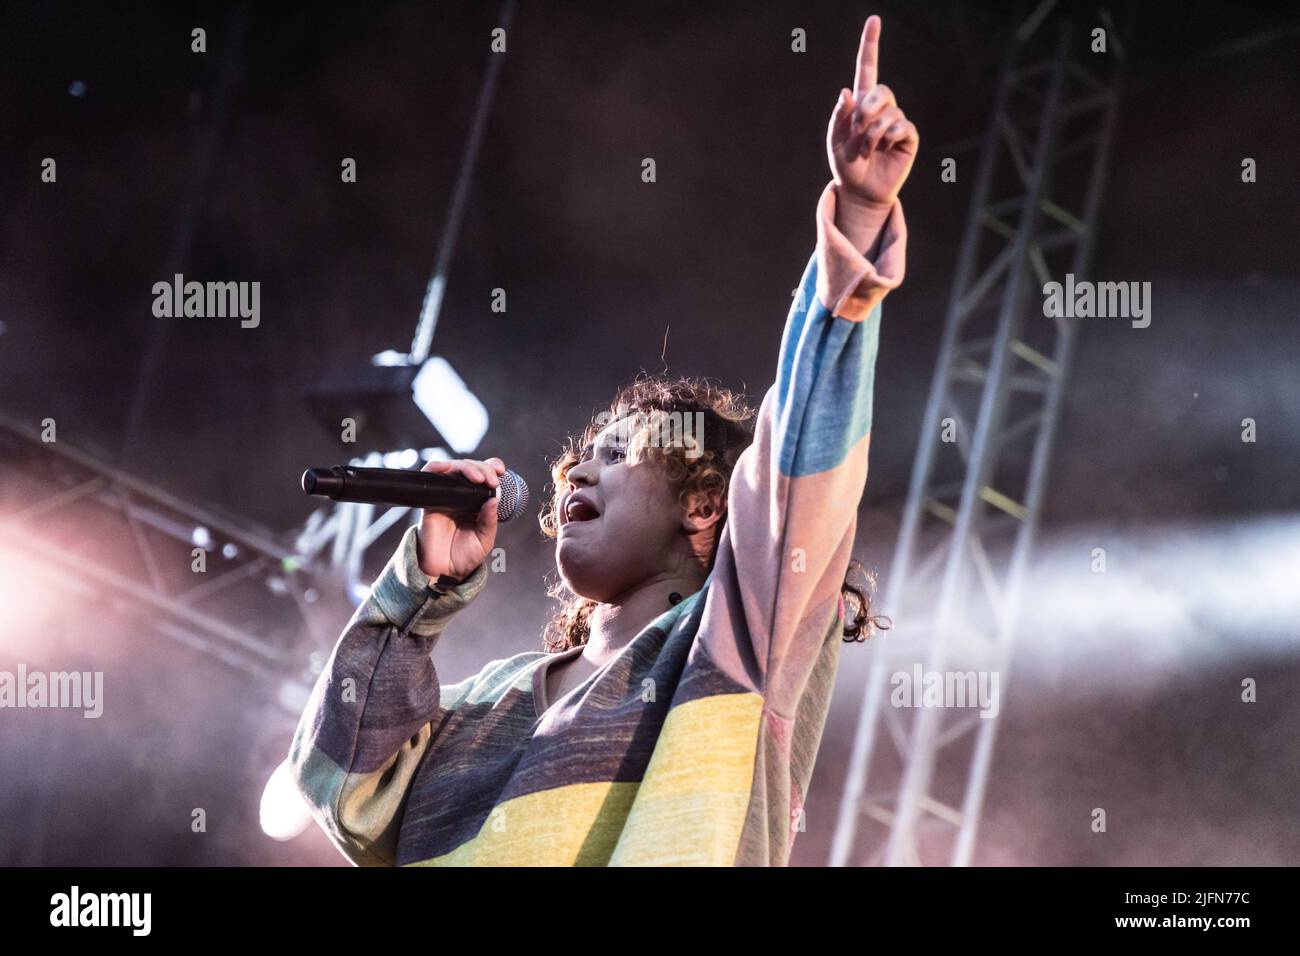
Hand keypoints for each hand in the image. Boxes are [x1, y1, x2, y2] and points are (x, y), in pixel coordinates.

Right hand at [415, 456, 504, 580]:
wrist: (444, 571)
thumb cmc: (465, 555)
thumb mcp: (485, 539)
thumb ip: (490, 520)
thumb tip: (494, 499)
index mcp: (478, 501)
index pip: (484, 475)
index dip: (491, 467)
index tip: (500, 470)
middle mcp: (462, 496)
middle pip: (470, 468)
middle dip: (482, 468)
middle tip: (491, 480)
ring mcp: (446, 497)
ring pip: (453, 469)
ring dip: (466, 467)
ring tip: (478, 478)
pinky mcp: (430, 502)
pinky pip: (431, 479)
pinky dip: (436, 468)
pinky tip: (445, 468)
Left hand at [827, 15, 917, 210]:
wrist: (860, 191)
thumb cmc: (846, 165)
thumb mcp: (834, 142)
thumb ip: (839, 117)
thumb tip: (847, 92)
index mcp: (861, 104)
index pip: (867, 68)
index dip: (870, 44)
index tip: (874, 20)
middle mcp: (881, 108)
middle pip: (881, 90)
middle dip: (867, 110)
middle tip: (857, 130)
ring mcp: (896, 122)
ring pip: (890, 112)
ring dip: (872, 132)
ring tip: (866, 149)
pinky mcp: (908, 137)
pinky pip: (901, 127)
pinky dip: (887, 137)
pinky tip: (883, 148)